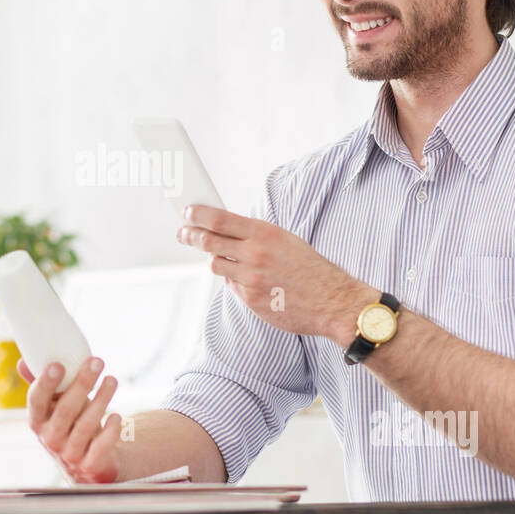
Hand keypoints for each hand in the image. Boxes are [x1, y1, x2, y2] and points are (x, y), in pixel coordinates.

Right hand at [20, 356, 121, 482]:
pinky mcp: (90, 465)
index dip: (45, 383)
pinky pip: (101, 446)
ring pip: (86, 425)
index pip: (36, 401)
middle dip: (82, 383)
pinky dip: (110, 430)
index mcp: (38, 422)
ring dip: (101, 399)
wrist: (87, 463)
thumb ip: (43, 386)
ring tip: (111, 380)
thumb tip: (23, 362)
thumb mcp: (55, 407)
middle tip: (97, 362)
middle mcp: (50, 439)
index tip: (58, 364)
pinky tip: (116, 416)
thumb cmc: (71, 425)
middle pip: (66, 410)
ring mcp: (70, 454)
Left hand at [178, 204, 354, 338]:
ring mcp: (250, 278)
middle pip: (209, 241)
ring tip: (214, 254)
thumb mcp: (285, 240)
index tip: (187, 212)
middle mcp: (255, 254)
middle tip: (183, 233)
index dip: (198, 214)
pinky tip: (242, 276)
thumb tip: (224, 230)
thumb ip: (255, 236)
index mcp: (265, 234)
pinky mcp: (250, 299)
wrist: (332, 301)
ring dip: (213, 258)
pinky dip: (232, 278)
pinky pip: (231, 284)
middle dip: (191, 235)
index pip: (220, 219)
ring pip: (215, 264)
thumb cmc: (311, 269)